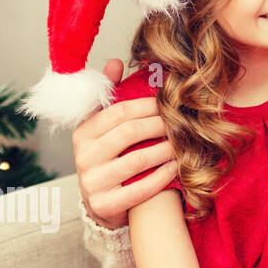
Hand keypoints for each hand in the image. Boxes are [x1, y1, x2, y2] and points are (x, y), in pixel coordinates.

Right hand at [73, 59, 175, 228]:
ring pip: (137, 160)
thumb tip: (115, 62)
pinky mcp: (104, 205)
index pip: (119, 112)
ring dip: (166, 149)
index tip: (170, 103)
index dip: (149, 105)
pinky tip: (177, 167)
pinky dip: (163, 176)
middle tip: (183, 122)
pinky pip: (141, 188)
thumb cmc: (110, 157)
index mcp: (83, 132)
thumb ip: (109, 95)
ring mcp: (92, 182)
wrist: (102, 203)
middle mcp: (83, 157)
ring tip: (184, 143)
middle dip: (161, 125)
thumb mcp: (104, 126)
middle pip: (129, 133)